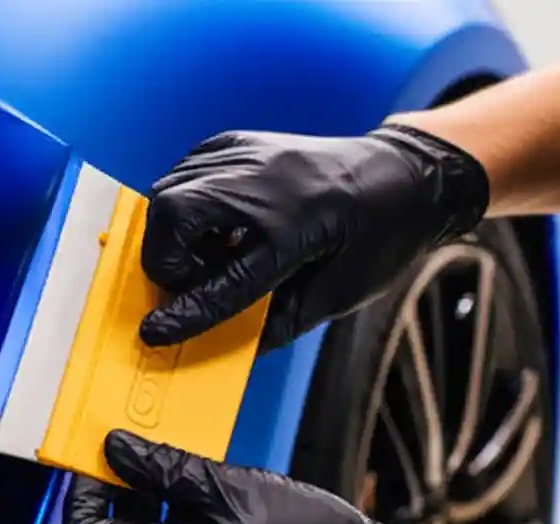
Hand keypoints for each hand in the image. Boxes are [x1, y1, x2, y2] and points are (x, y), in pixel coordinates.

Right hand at [138, 125, 488, 351]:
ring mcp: (250, 154)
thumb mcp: (337, 295)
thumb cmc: (378, 238)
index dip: (184, 312)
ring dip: (170, 232)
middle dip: (164, 257)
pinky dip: (183, 203)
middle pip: (175, 212)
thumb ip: (277, 321)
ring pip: (170, 188)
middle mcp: (267, 184)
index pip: (223, 280)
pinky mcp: (240, 142)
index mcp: (298, 229)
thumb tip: (223, 346)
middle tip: (185, 281)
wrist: (406, 174)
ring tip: (203, 254)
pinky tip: (211, 223)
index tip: (153, 332)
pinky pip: (185, 170)